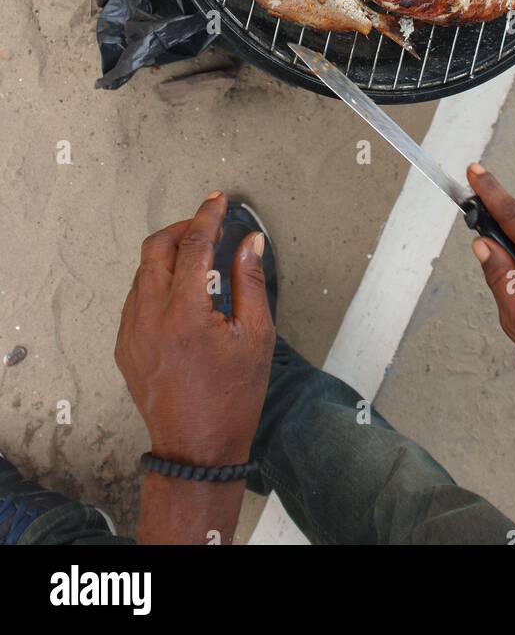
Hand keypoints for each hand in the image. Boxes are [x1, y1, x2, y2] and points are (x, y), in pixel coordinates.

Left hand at [115, 192, 274, 466]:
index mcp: (184, 313)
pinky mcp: (124, 347)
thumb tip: (250, 242)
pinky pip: (135, 298)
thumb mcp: (256, 337)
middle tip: (207, 226)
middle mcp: (149, 317)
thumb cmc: (232, 398)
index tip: (217, 200)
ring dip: (168, 256)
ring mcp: (131, 332)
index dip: (207, 216)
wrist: (197, 449)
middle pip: (155, 248)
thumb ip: (250, 282)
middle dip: (182, 228)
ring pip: (142, 272)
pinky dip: (156, 283)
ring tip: (198, 261)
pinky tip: (180, 293)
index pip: (193, 244)